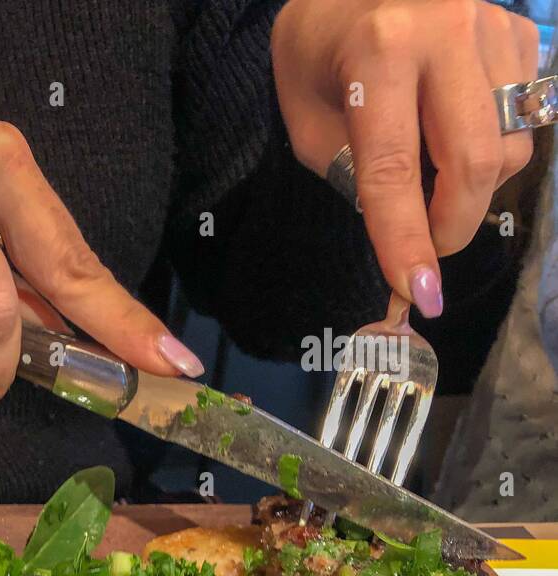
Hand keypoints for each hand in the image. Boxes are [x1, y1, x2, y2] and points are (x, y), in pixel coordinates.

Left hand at [272, 0, 539, 316]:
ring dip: (472, 188)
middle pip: (475, 161)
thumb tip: (406, 242)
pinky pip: (523, 116)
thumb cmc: (316, 56)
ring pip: (509, 144)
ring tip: (430, 183)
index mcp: (380, 52)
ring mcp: (493, 25)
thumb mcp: (309, 122)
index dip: (406, 240)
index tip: (418, 292)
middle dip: (453, 225)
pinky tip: (452, 134)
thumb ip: (355, 177)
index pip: (394, 170)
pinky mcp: (521, 30)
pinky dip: (491, 146)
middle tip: (427, 252)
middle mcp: (447, 30)